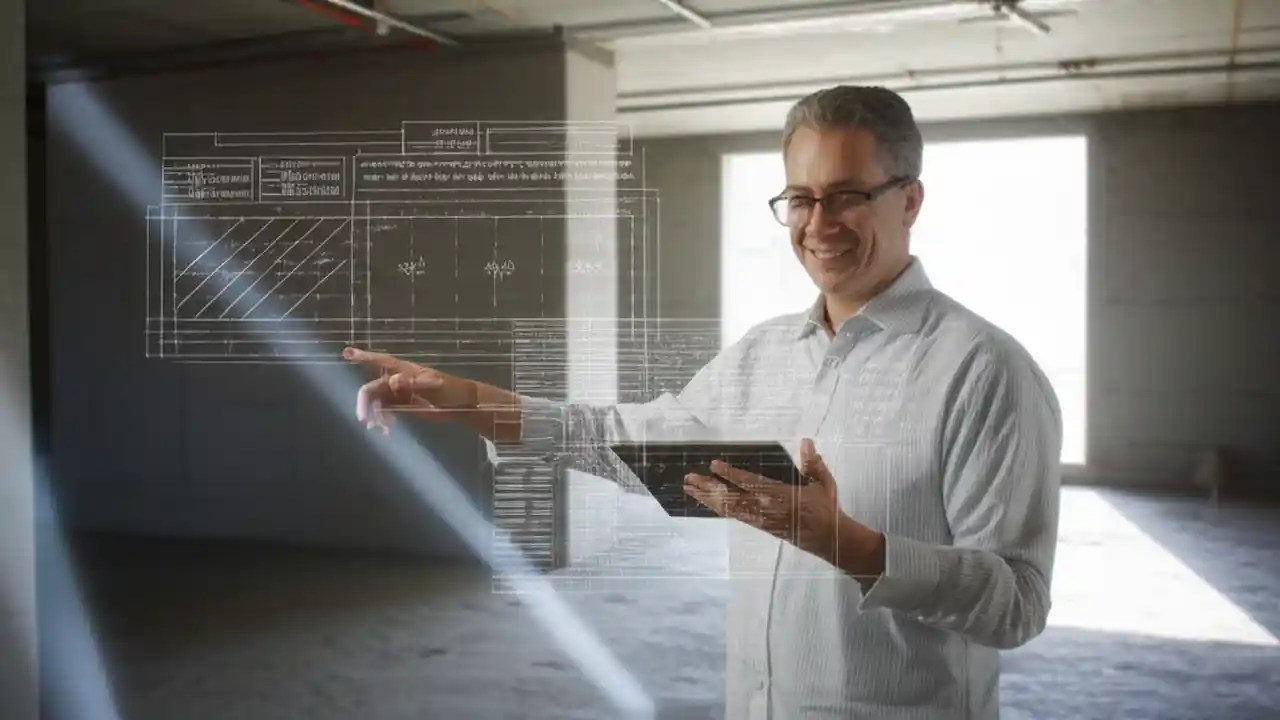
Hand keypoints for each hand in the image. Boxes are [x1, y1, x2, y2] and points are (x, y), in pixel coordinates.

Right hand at [342, 346, 477, 433]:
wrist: (462, 404)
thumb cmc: (451, 389)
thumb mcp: (434, 385)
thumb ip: (413, 383)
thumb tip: (392, 381)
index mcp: (405, 370)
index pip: (381, 361)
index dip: (363, 357)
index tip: (346, 353)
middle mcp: (398, 380)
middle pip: (374, 387)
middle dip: (365, 401)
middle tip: (363, 418)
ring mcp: (399, 394)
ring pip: (377, 401)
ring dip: (373, 413)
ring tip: (377, 427)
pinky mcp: (402, 406)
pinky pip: (386, 411)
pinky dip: (382, 419)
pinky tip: (384, 429)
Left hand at [683, 438, 868, 567]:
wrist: (829, 539)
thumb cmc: (826, 507)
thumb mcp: (824, 483)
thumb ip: (813, 463)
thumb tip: (806, 441)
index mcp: (780, 495)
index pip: (750, 483)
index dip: (731, 474)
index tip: (714, 465)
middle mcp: (766, 508)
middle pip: (732, 497)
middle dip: (709, 488)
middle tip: (688, 479)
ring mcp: (761, 519)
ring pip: (729, 508)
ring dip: (708, 498)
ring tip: (689, 489)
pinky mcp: (760, 526)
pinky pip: (735, 516)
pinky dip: (719, 508)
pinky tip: (707, 502)